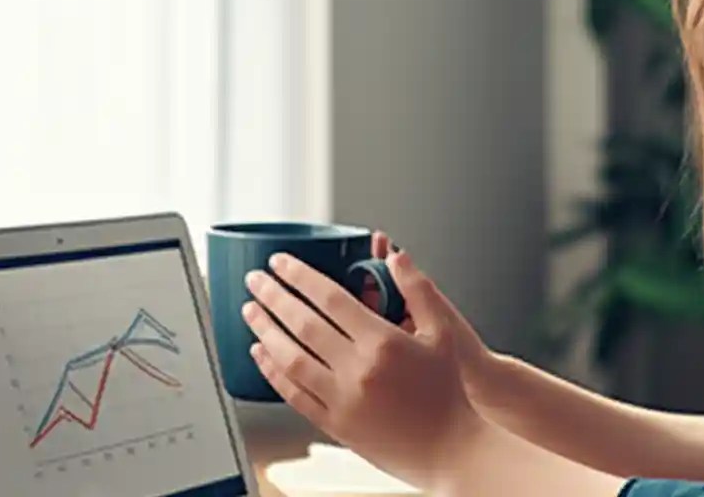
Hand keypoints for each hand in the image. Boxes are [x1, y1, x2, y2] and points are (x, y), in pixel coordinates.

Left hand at [241, 250, 487, 490]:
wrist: (452, 448)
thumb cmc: (449, 391)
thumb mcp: (443, 331)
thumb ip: (417, 288)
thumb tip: (394, 256)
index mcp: (383, 342)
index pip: (329, 298)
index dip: (299, 276)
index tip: (279, 262)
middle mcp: (359, 371)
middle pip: (303, 324)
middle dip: (273, 297)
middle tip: (254, 280)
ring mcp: (344, 400)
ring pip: (291, 359)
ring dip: (265, 331)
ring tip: (251, 311)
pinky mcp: (336, 425)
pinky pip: (294, 395)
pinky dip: (272, 372)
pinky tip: (260, 354)